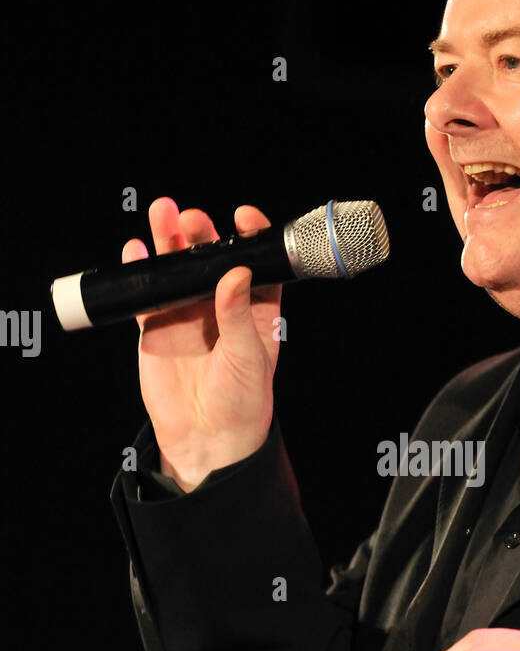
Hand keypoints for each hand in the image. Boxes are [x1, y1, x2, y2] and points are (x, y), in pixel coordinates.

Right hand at [123, 196, 281, 490]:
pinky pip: (147, 292)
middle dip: (201, 233)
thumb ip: (237, 314)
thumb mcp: (248, 356)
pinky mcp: (157, 326)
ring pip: (176, 267)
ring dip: (168, 239)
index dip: (250, 236)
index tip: (242, 217)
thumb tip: (235, 272)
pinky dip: (139, 270)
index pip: (254, 262)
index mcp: (254, 309)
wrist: (207, 438)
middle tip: (191, 218)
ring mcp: (188, 312)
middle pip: (211, 257)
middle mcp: (221, 305)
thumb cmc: (242, 401)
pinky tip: (135, 250)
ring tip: (161, 212)